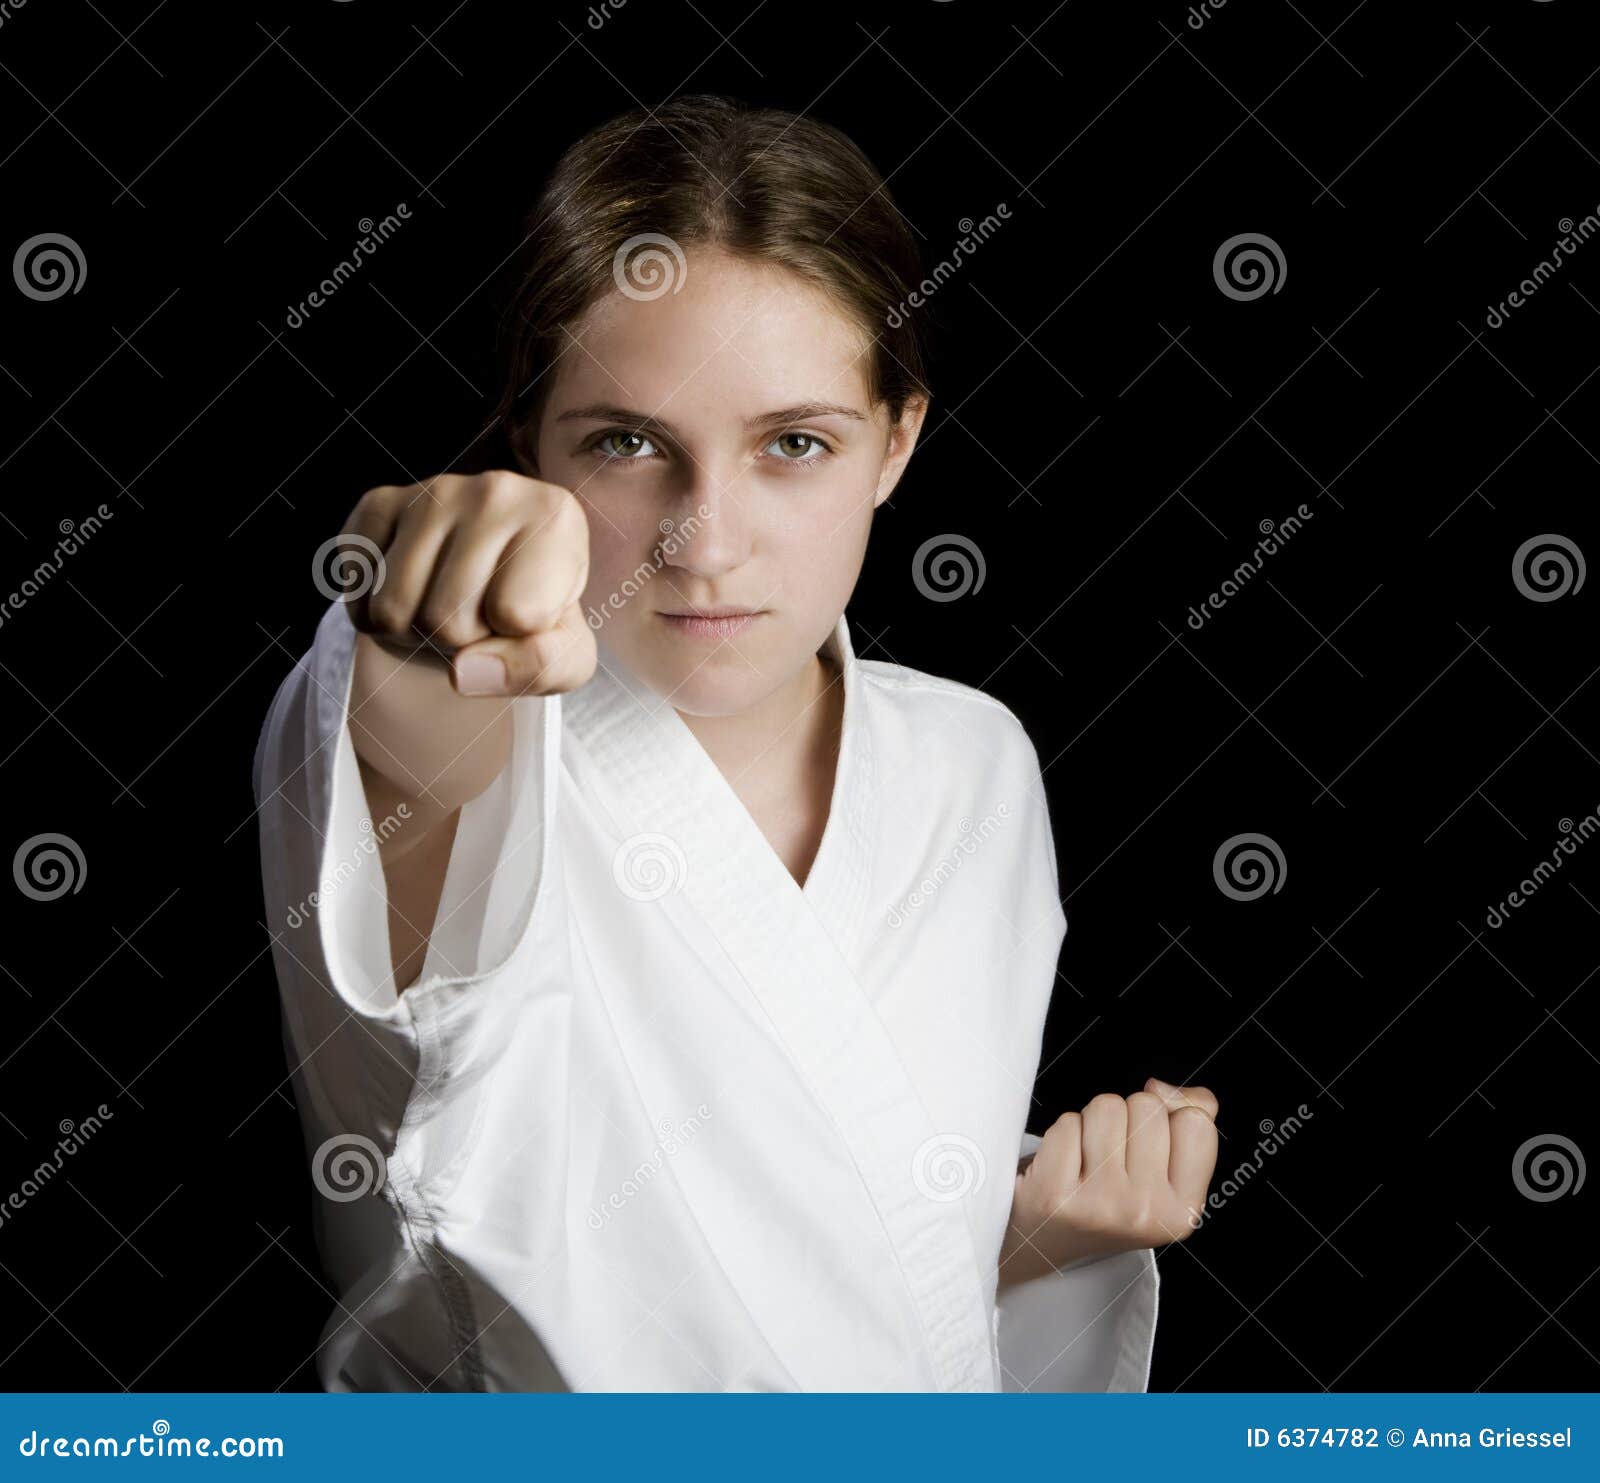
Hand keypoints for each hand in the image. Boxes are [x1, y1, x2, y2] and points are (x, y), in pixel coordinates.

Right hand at [339, 469, 595, 696]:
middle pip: (446, 618)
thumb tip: (464, 672)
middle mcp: (497, 490)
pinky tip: (410, 590)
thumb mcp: (567, 655)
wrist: (487, 585)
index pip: (515, 615)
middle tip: (478, 617)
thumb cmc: (537, 617)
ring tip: (445, 606)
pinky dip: (372, 612)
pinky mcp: (380, 501)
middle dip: (458, 641)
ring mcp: (433, 491)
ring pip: (393, 609)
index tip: (525, 617)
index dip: (513, 639)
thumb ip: (540, 667)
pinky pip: (356, 588)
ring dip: (412, 632)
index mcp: (557, 517)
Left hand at [997, 1078, 1219, 1289]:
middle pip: (1147, 1105)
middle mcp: (1147, 1212)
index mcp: (1184, 1210)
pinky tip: (1063, 1166)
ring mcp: (1101, 1205)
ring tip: (1088, 1159)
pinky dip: (1062, 1134)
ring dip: (1093, 1121)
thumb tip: (1161, 1087)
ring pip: (1106, 1106)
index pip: (1196, 1121)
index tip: (1149, 1149)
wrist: (1046, 1239)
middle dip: (1128, 1118)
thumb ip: (1187, 1121)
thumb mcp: (1166, 1173)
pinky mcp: (1055, 1195)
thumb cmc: (1110, 1196)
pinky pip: (1067, 1123)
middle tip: (1113, 1157)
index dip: (1169, 1120)